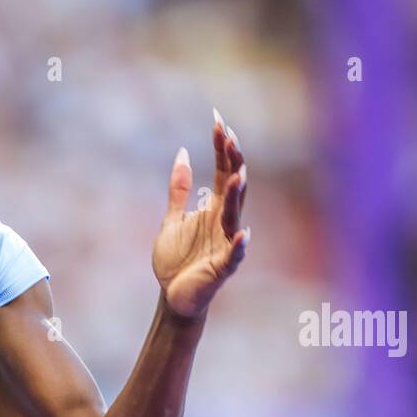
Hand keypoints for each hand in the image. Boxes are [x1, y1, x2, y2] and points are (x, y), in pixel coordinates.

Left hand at [152, 110, 249, 318]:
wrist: (172, 296)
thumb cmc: (176, 260)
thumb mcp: (172, 219)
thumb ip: (179, 189)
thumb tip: (182, 152)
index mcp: (213, 208)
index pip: (222, 170)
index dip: (221, 147)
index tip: (217, 120)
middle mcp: (224, 221)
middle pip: (233, 186)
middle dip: (233, 162)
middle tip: (229, 136)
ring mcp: (226, 242)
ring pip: (235, 215)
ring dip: (236, 195)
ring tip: (238, 174)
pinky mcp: (223, 267)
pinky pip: (234, 254)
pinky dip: (238, 245)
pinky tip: (243, 233)